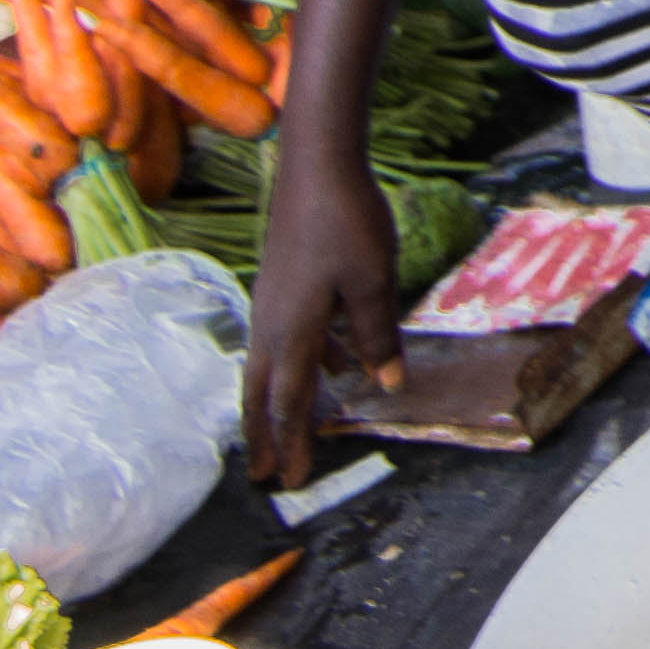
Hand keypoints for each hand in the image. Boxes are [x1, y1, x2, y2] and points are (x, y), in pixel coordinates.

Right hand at [237, 146, 403, 490]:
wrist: (317, 167)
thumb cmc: (347, 224)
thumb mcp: (374, 284)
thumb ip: (377, 336)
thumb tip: (386, 385)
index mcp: (292, 332)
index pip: (289, 402)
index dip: (292, 443)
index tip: (290, 482)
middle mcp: (272, 324)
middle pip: (263, 393)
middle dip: (266, 435)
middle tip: (265, 475)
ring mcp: (273, 302)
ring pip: (273, 365)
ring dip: (284, 399)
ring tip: (297, 427)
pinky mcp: (283, 283)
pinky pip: (289, 337)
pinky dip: (306, 359)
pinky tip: (336, 363)